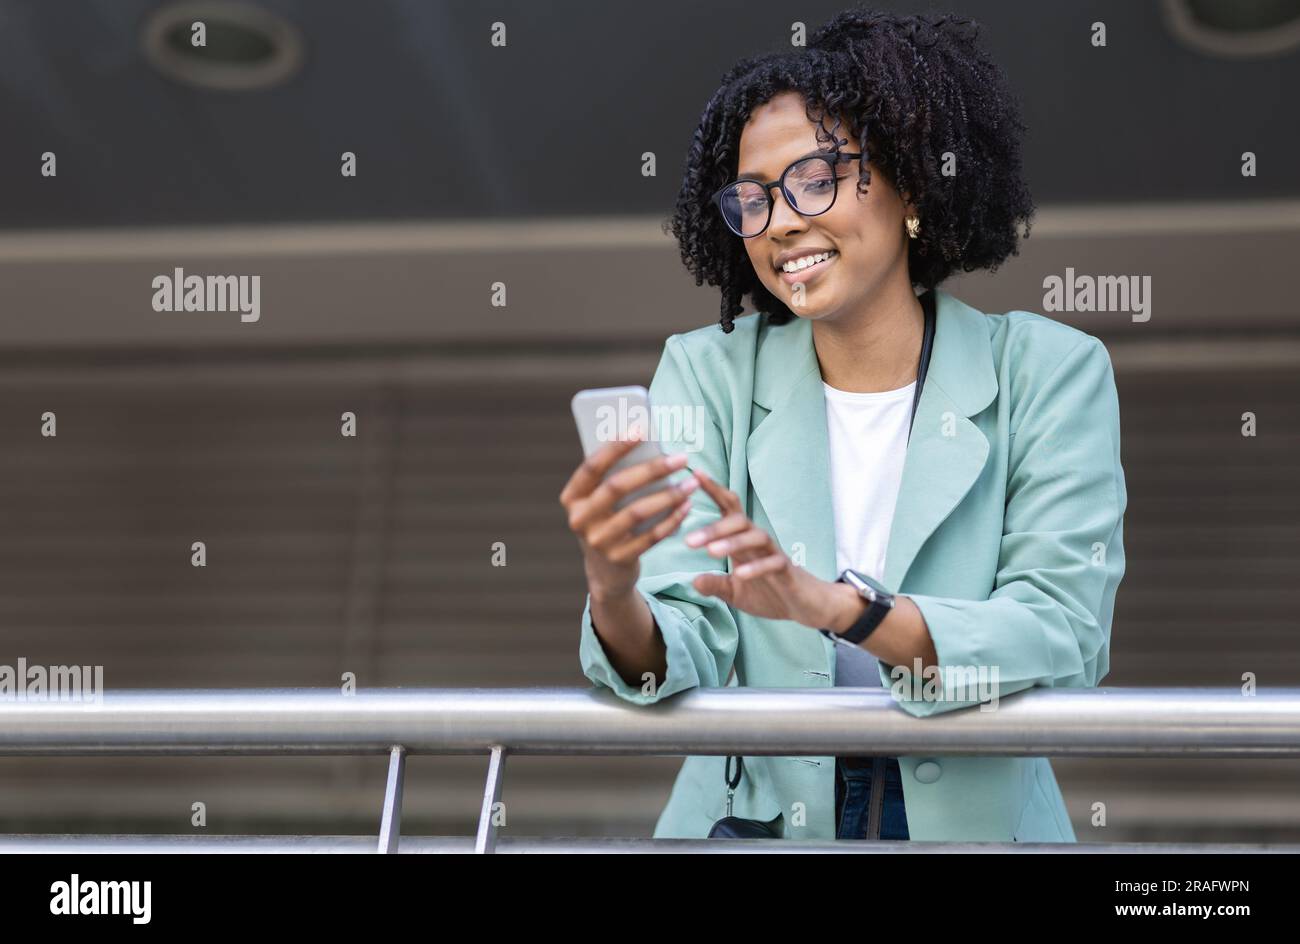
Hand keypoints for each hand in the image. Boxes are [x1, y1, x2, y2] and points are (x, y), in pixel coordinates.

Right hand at [560, 428, 699, 601]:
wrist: (605, 572)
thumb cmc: (608, 521)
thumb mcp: (600, 502)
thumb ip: (614, 477)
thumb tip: (649, 446)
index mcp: (572, 497)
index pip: (592, 466)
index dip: (616, 446)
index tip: (642, 429)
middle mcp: (579, 519)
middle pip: (617, 487)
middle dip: (652, 469)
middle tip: (680, 458)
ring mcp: (598, 542)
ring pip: (638, 512)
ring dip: (669, 496)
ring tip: (691, 483)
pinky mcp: (619, 559)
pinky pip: (651, 536)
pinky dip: (672, 520)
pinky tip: (687, 506)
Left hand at [684, 469, 837, 627]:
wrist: (804, 605)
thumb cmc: (769, 592)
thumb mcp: (734, 592)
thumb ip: (715, 584)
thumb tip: (693, 581)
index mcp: (743, 540)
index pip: (728, 509)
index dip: (713, 490)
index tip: (693, 476)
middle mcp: (758, 541)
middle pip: (738, 521)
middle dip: (714, 528)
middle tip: (688, 541)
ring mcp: (774, 553)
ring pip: (756, 537)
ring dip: (733, 543)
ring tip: (711, 552)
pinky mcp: (788, 570)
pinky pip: (774, 563)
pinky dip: (757, 567)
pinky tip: (740, 574)